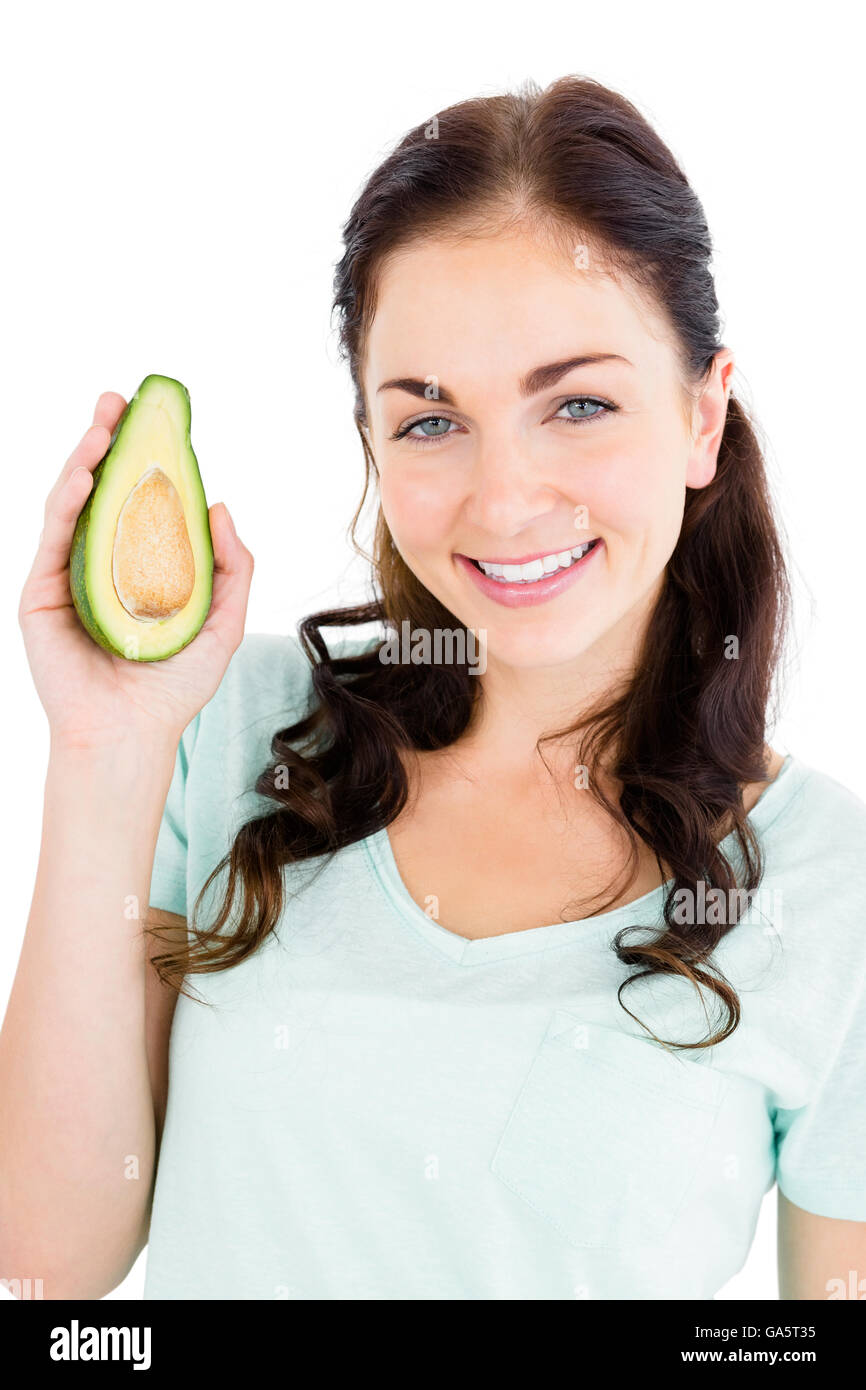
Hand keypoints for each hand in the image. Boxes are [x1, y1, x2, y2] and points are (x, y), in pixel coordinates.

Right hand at [19, 391, 254, 749]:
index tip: (156, 420)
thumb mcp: (223, 621)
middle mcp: (100, 564)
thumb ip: (232, 566)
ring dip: (83, 460)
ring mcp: (68, 576)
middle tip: (119, 401)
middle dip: (106, 441)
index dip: (143, 458)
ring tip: (102, 426)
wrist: (132, 735)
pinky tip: (84, 477)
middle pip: (99, 490)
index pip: (138, 500)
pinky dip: (66, 503)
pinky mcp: (41, 594)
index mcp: (138, 566)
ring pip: (70, 504)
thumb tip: (221, 505)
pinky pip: (52, 538)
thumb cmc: (174, 687)